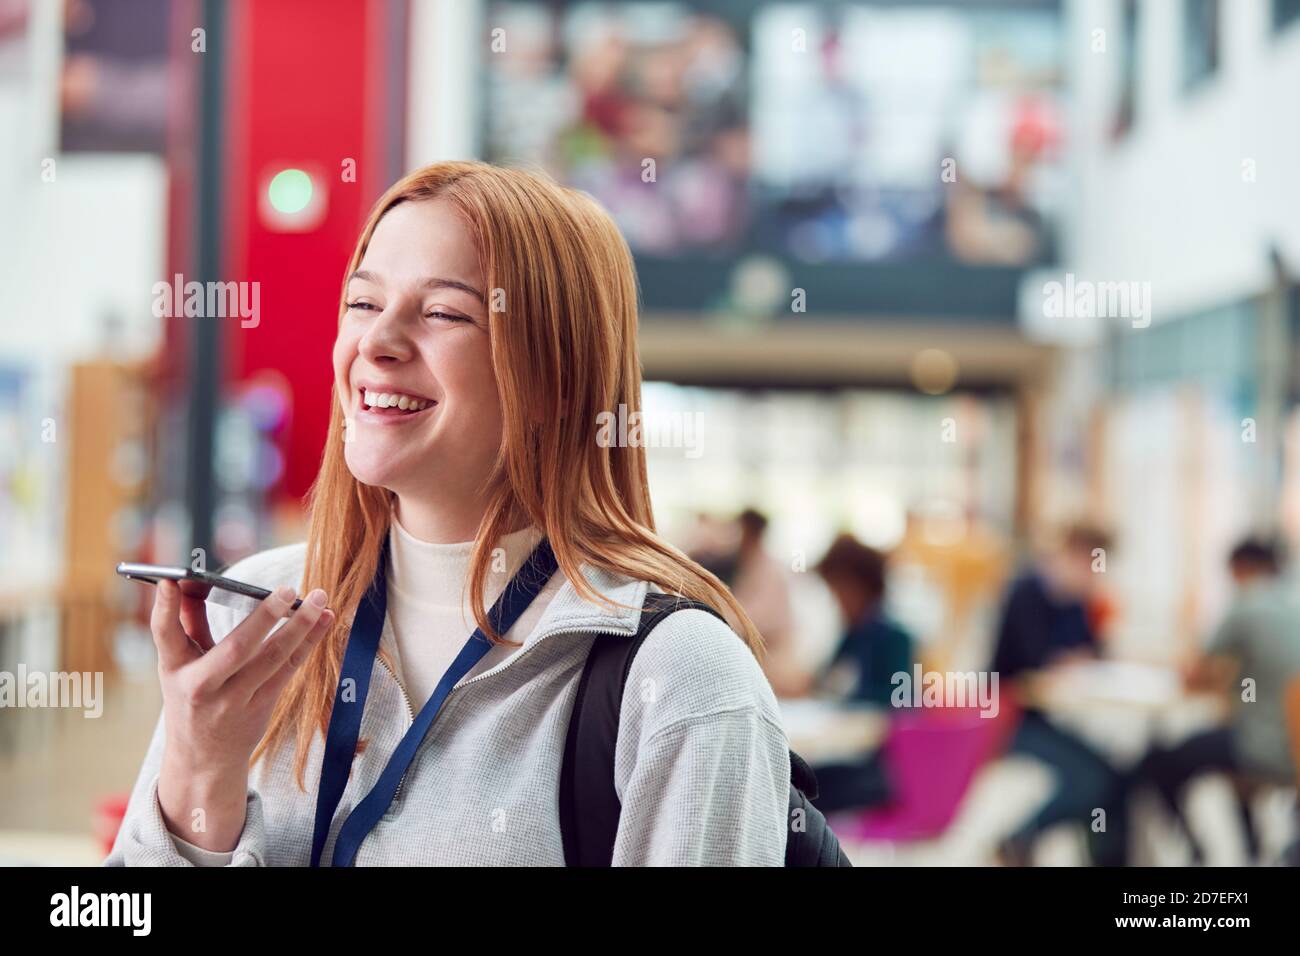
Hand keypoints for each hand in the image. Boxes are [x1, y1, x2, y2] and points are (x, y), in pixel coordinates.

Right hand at [151, 580, 332, 851]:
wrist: (203, 760)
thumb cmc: (191, 699)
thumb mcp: (179, 667)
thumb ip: (188, 624)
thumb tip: (191, 581)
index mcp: (174, 671)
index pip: (165, 636)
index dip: (164, 608)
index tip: (171, 580)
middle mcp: (203, 687)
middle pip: (236, 649)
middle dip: (263, 618)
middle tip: (287, 590)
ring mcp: (235, 701)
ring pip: (272, 659)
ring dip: (300, 627)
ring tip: (319, 599)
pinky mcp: (262, 707)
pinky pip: (289, 669)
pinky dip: (309, 642)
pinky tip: (324, 619)